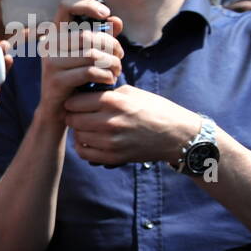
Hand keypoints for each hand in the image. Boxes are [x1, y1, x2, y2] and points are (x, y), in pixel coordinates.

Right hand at [36, 0, 123, 124]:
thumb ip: (102, 36)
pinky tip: (109, 80)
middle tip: (120, 57)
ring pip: (92, 54)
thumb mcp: (88, 55)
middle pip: (89, 35)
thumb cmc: (76, 80)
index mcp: (56, 34)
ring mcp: (50, 62)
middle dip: (112, 45)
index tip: (105, 13)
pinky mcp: (56, 80)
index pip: (65, 7)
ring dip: (112, 63)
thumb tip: (116, 21)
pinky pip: (89, 72)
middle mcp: (49, 45)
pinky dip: (105, 75)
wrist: (59, 110)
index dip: (86, 5)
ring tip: (116, 71)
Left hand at [63, 85, 199, 165]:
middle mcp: (110, 121)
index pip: (74, 101)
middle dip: (73, 115)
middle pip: (72, 119)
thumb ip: (106, 92)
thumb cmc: (155, 109)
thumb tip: (82, 92)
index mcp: (114, 101)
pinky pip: (84, 153)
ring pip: (77, 136)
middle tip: (80, 114)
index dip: (73, 101)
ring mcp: (111, 141)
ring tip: (88, 127)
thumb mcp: (132, 92)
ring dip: (79, 131)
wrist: (178, 135)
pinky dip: (83, 146)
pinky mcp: (113, 157)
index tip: (77, 102)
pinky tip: (90, 140)